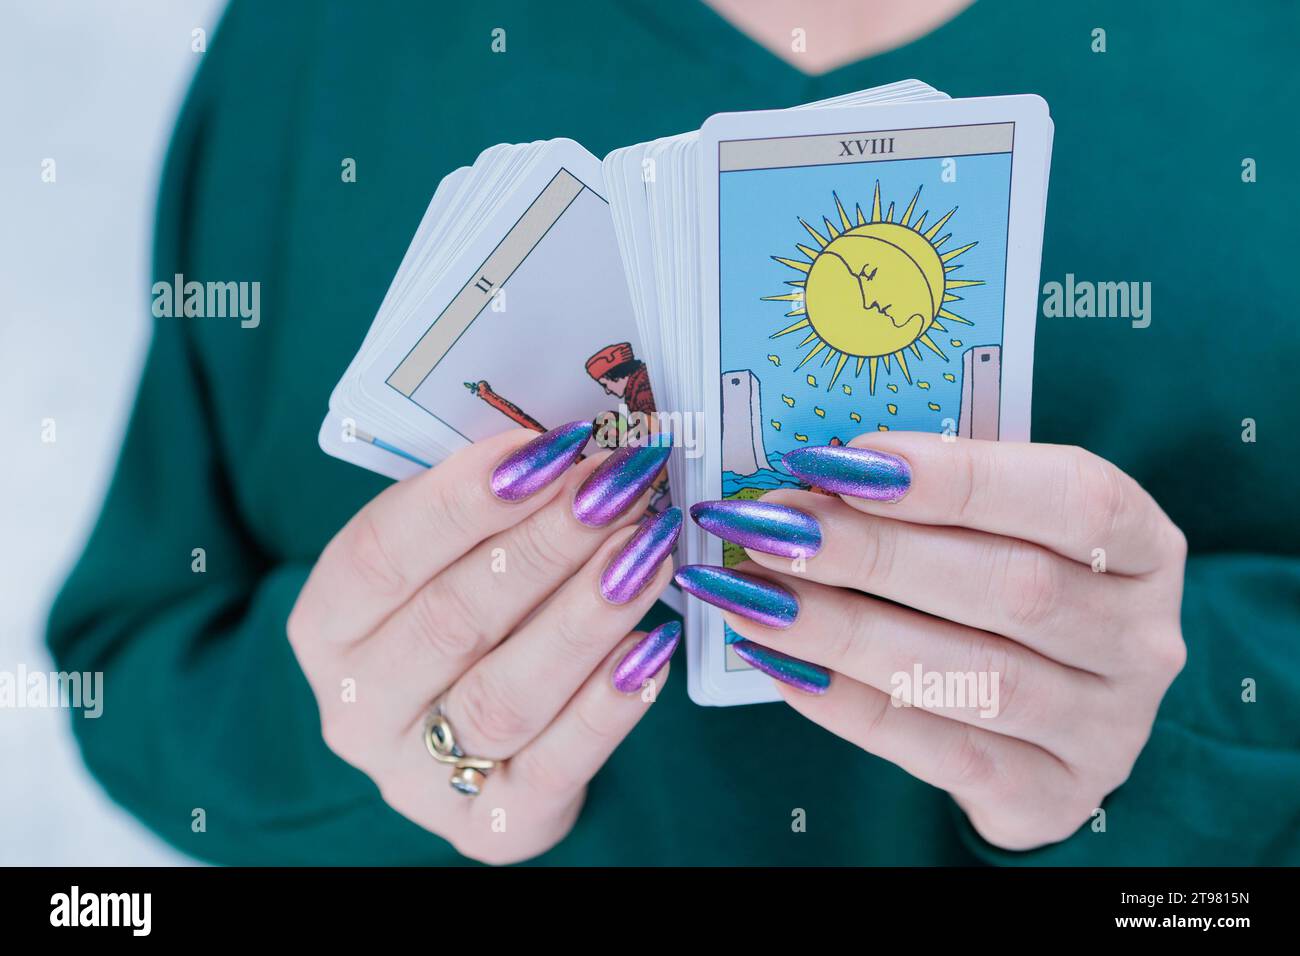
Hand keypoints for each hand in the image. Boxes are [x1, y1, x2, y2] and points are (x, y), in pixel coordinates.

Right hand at [288, 424, 677, 863]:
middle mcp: (357, 709)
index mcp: (326, 626)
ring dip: (585, 615)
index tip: (547, 446)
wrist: (458, 741)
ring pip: (505, 694)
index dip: (463, 497)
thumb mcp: (441, 559)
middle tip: (619, 488)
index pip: (380, 554)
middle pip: (451, 620)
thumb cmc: (456, 615)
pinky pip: (556, 766)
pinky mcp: (492, 827)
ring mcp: (419, 778)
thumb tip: (573, 446)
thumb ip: (485, 509)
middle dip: (547, 544)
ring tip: (648, 552)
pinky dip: (608, 706)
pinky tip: (653, 648)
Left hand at [689, 433, 1186, 850]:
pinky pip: (936, 749)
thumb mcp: (1003, 529)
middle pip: (1011, 588)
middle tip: (775, 527)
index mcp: (1141, 546)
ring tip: (756, 597)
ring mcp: (1104, 728)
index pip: (1071, 497)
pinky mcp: (1048, 795)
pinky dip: (848, 704)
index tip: (848, 461)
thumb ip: (932, 501)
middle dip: (875, 553)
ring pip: (969, 676)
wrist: (1047, 724)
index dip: (957, 477)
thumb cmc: (1007, 589)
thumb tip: (812, 480)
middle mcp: (1139, 640)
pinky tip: (780, 663)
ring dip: (846, 630)